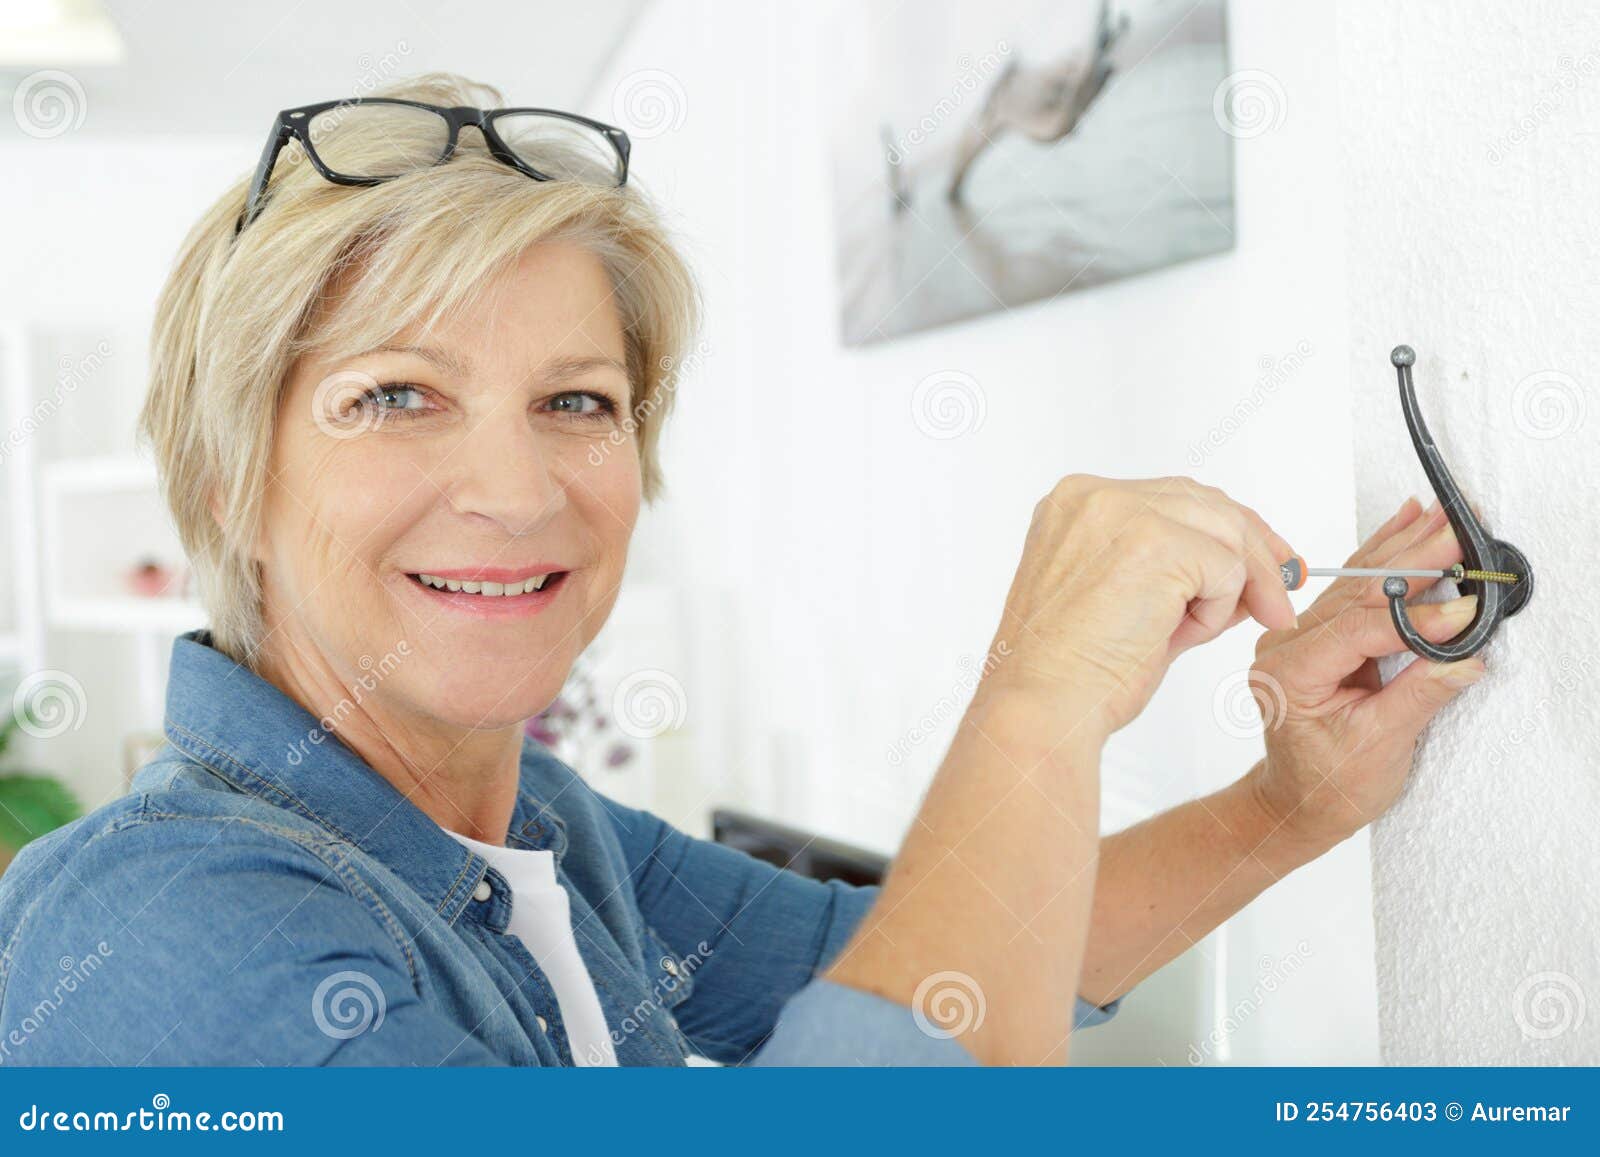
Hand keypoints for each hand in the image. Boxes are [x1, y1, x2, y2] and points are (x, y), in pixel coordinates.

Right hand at [980, 475, 1298, 737]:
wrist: (1045, 707)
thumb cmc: (1072, 673)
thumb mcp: (1128, 605)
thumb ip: (1180, 577)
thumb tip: (1250, 576)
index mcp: (1075, 503)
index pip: (1175, 497)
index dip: (1227, 531)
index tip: (1268, 563)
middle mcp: (1093, 496)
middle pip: (1209, 503)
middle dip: (1255, 551)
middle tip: (1279, 599)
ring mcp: (1122, 512)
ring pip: (1226, 533)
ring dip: (1234, 588)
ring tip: (1201, 634)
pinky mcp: (1153, 542)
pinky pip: (1225, 569)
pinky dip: (1216, 611)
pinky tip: (1180, 638)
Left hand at [1246, 496, 1487, 854]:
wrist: (1298, 801)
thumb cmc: (1328, 784)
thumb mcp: (1378, 747)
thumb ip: (1418, 695)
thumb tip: (1463, 655)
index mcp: (1288, 673)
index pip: (1356, 631)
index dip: (1413, 618)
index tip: (1464, 607)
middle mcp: (1285, 644)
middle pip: (1356, 593)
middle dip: (1413, 560)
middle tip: (1458, 531)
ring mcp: (1298, 634)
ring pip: (1357, 583)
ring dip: (1405, 549)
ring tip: (1444, 518)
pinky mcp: (1318, 632)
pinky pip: (1355, 589)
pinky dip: (1385, 558)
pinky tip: (1407, 524)